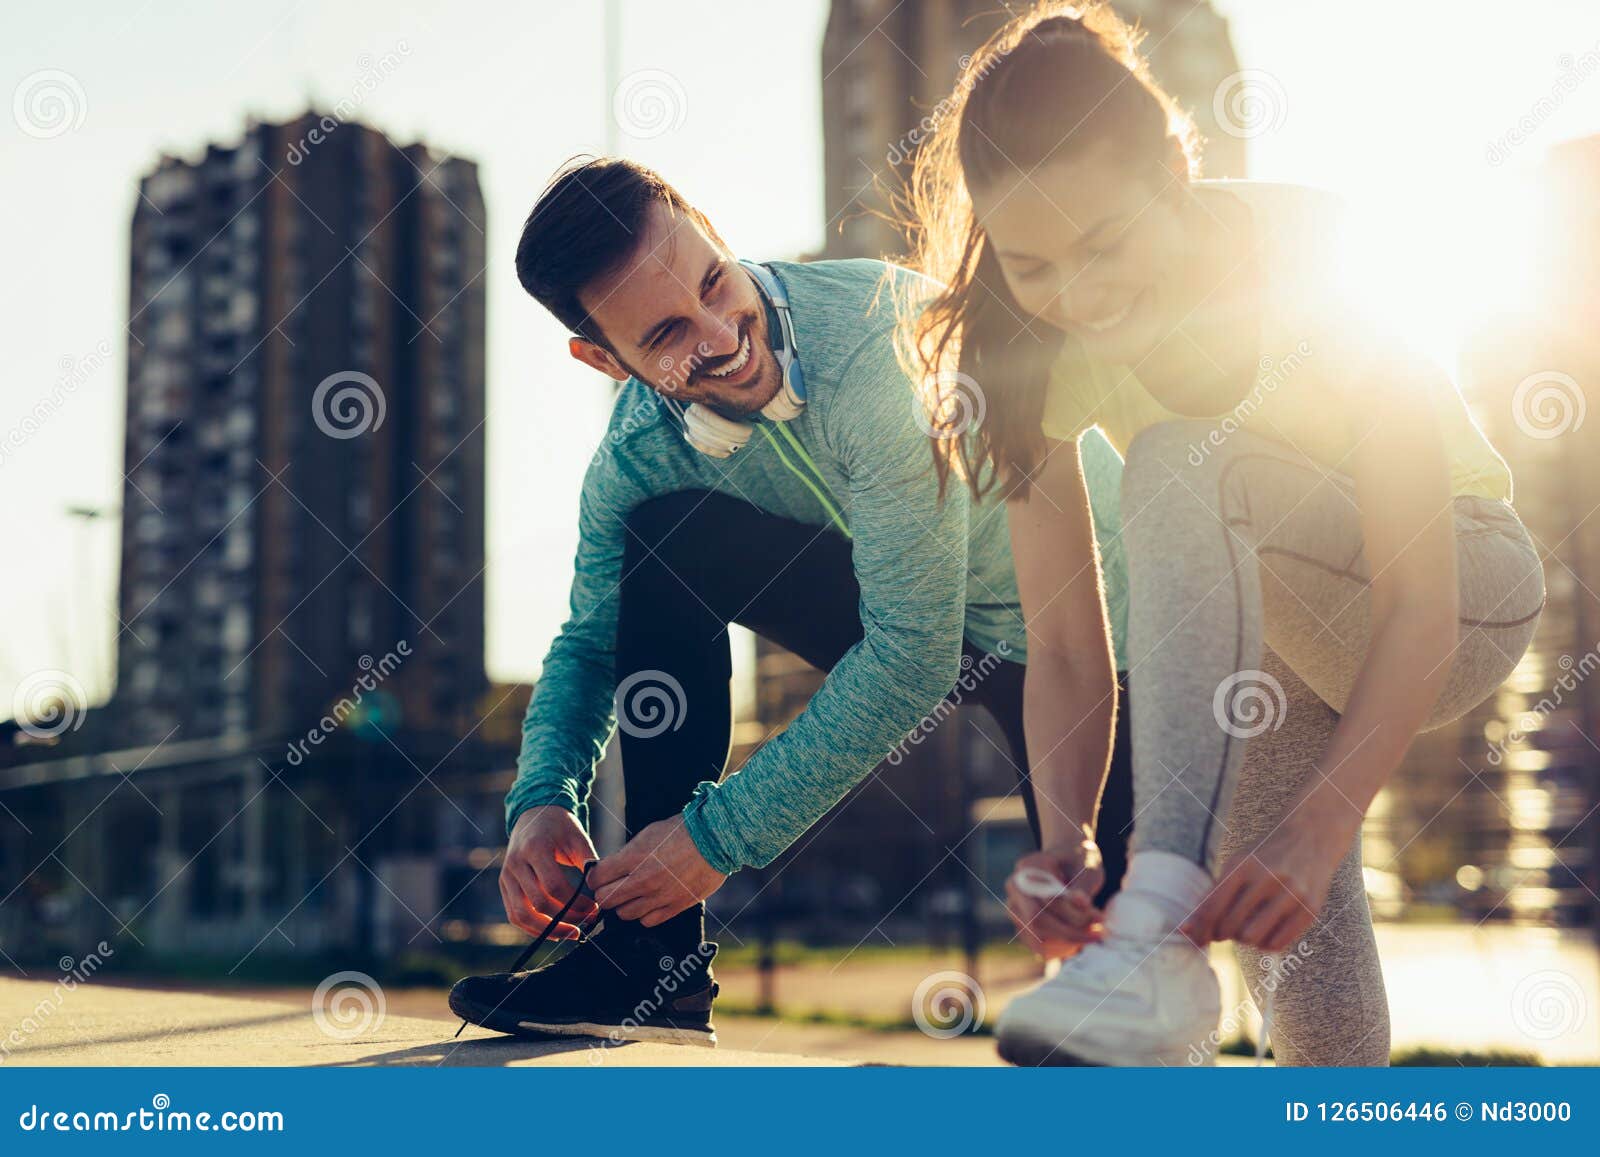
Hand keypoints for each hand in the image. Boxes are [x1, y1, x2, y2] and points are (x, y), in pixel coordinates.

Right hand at [499, 806, 600, 938]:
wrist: (534, 814)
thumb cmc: (560, 826)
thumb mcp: (577, 836)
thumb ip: (588, 860)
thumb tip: (601, 887)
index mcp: (535, 848)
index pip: (554, 886)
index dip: (575, 903)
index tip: (594, 908)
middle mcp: (516, 863)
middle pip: (538, 904)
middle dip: (566, 918)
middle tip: (587, 922)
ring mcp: (506, 876)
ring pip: (521, 914)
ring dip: (548, 930)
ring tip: (571, 934)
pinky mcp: (504, 885)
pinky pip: (514, 914)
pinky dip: (532, 928)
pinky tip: (553, 932)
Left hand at [590, 816, 726, 925]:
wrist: (714, 840)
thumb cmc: (680, 832)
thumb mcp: (647, 834)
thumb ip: (626, 855)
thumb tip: (610, 869)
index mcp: (633, 858)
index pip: (597, 878)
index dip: (595, 877)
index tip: (600, 875)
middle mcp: (643, 880)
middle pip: (606, 900)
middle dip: (606, 892)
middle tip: (614, 886)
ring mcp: (659, 896)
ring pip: (624, 914)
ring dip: (625, 905)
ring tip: (633, 894)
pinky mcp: (675, 907)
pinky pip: (647, 921)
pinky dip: (645, 914)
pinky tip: (650, 901)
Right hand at [1005, 828, 1105, 959]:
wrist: (1067, 862)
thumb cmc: (1078, 861)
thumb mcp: (1086, 867)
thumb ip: (1082, 886)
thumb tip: (1081, 903)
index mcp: (1027, 867)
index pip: (1047, 899)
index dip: (1074, 913)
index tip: (1100, 918)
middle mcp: (1014, 888)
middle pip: (1037, 920)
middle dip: (1070, 932)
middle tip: (1097, 933)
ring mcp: (1014, 907)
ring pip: (1036, 938)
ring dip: (1066, 944)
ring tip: (1090, 937)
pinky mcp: (1021, 924)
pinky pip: (1037, 945)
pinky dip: (1059, 950)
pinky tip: (1078, 943)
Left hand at [1181, 815, 1351, 951]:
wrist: (1311, 836)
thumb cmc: (1264, 855)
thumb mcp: (1236, 864)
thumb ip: (1212, 896)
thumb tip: (1186, 931)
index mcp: (1242, 865)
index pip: (1212, 909)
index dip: (1199, 930)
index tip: (1194, 939)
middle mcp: (1266, 878)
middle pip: (1230, 926)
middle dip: (1222, 933)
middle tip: (1224, 930)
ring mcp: (1291, 894)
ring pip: (1252, 938)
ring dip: (1243, 940)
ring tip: (1246, 928)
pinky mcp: (1310, 908)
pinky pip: (1277, 943)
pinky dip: (1265, 944)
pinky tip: (1265, 932)